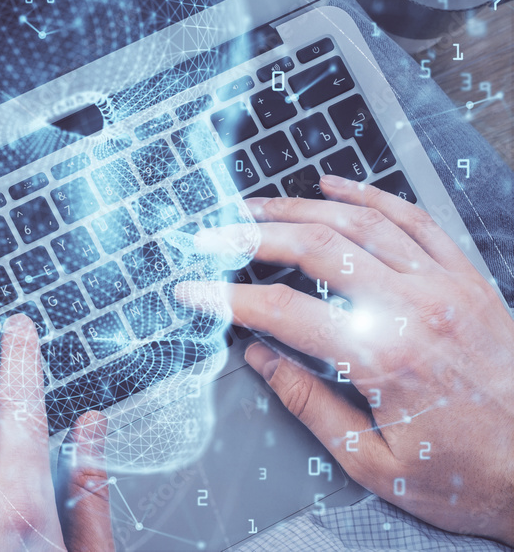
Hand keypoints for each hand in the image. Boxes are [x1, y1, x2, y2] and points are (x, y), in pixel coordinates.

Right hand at [200, 176, 513, 544]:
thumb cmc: (466, 475)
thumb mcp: (373, 461)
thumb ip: (309, 403)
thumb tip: (260, 360)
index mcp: (384, 357)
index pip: (282, 311)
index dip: (227, 298)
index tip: (193, 291)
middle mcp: (414, 307)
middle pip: (315, 247)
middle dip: (251, 236)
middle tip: (211, 236)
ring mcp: (444, 284)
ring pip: (359, 222)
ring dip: (298, 207)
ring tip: (254, 207)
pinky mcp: (466, 277)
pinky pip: (413, 218)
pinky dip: (368, 194)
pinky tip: (332, 186)